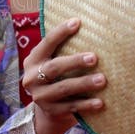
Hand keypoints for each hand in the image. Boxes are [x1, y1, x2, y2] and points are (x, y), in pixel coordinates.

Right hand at [22, 18, 105, 133]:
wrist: (48, 111)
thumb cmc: (58, 77)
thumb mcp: (53, 62)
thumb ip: (64, 49)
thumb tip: (93, 27)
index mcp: (33, 60)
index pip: (46, 43)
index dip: (60, 32)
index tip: (77, 22)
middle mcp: (32, 78)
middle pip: (54, 68)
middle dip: (75, 62)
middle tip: (94, 58)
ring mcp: (41, 97)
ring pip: (63, 88)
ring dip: (84, 83)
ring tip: (102, 80)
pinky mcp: (51, 111)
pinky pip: (71, 107)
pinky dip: (86, 105)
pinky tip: (100, 102)